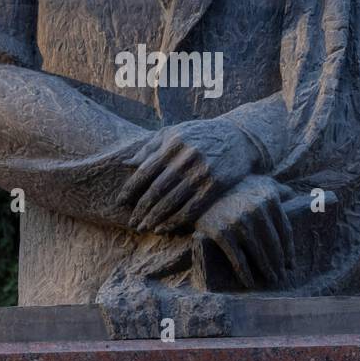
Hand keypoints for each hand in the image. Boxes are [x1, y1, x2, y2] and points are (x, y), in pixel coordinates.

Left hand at [120, 118, 258, 233]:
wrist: (239, 138)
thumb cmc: (200, 135)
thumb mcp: (174, 132)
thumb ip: (150, 146)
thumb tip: (128, 163)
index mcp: (172, 143)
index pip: (145, 171)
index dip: (131, 189)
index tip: (121, 202)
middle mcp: (186, 158)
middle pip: (156, 189)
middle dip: (141, 208)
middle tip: (132, 222)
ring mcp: (202, 172)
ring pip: (171, 201)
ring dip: (155, 218)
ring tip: (144, 227)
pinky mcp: (215, 185)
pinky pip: (191, 208)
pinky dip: (174, 221)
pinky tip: (163, 228)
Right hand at [192, 175, 294, 288]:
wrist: (201, 192)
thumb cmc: (235, 189)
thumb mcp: (258, 183)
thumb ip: (277, 189)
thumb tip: (297, 194)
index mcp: (270, 199)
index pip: (285, 231)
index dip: (289, 251)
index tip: (291, 264)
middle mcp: (257, 210)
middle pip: (274, 245)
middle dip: (279, 263)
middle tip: (281, 276)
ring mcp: (240, 223)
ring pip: (259, 254)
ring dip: (267, 270)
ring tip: (271, 279)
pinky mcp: (222, 233)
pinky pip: (238, 259)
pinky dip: (245, 274)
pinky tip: (250, 282)